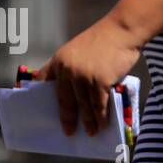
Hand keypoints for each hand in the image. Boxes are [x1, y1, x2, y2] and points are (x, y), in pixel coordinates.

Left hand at [39, 15, 140, 136]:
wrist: (121, 30)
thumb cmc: (102, 40)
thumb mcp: (77, 49)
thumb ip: (69, 66)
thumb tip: (70, 93)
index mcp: (59, 61)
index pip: (44, 83)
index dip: (41, 99)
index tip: (40, 113)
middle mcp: (68, 69)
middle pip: (65, 101)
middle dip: (67, 119)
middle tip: (68, 132)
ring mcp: (83, 76)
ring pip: (84, 106)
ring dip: (88, 122)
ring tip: (91, 133)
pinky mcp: (100, 81)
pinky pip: (99, 105)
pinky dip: (101, 117)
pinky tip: (103, 124)